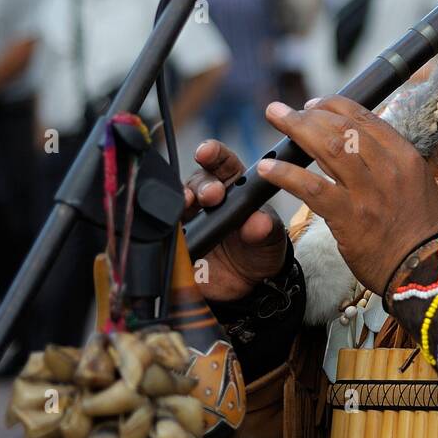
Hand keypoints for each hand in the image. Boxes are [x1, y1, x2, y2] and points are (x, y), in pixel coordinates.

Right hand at [182, 140, 287, 301]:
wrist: (249, 286)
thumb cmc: (261, 250)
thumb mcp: (271, 238)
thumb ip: (265, 228)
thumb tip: (258, 222)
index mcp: (234, 187)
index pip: (222, 164)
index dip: (214, 154)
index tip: (207, 151)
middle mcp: (208, 199)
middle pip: (197, 182)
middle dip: (202, 184)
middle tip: (212, 194)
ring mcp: (190, 220)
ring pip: (176, 203)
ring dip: (179, 202)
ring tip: (188, 204)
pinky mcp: (178, 243)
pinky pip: (166, 235)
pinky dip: (166, 231)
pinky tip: (172, 232)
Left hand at [255, 98, 437, 294]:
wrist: (426, 270)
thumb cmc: (418, 230)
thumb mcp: (415, 185)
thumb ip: (387, 162)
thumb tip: (353, 143)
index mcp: (405, 157)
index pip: (366, 118)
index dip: (335, 106)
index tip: (315, 104)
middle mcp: (389, 168)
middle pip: (343, 127)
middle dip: (310, 113)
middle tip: (286, 111)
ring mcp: (369, 193)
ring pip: (328, 147)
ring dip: (296, 128)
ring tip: (275, 118)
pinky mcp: (350, 218)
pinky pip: (312, 188)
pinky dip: (286, 174)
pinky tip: (267, 168)